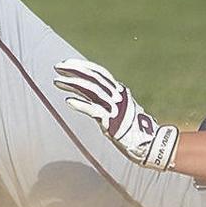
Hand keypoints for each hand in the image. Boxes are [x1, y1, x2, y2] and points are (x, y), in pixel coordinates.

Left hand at [53, 58, 178, 169]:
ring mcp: (115, 108)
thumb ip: (110, 101)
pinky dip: (81, 105)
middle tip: (57, 67)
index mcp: (119, 91)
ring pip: (92, 91)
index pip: (100, 72)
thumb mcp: (122, 109)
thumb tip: (95, 94)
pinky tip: (68, 101)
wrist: (149, 143)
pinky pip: (94, 111)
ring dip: (73, 84)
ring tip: (57, 81)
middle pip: (94, 78)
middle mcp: (117, 96)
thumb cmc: (134, 129)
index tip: (67, 62)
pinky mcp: (112, 122)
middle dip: (75, 70)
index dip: (83, 66)